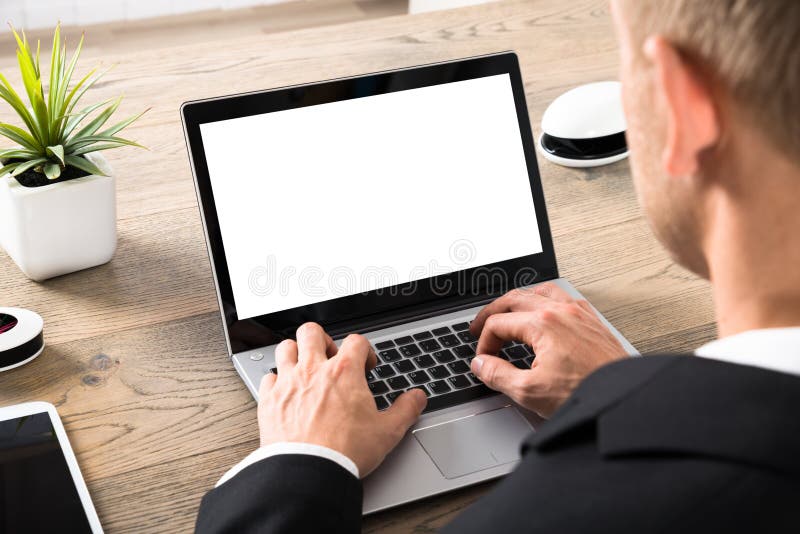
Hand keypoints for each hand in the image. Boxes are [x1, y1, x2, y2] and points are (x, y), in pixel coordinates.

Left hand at [257, 322, 427, 476]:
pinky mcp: (269, 400)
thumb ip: (405, 410)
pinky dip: (275, 381)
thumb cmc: (345, 451)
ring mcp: (288, 383)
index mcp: (344, 372)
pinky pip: (267, 377)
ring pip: (286, 347)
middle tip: (330, 356)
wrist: (308, 472)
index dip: (364, 350)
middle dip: (323, 339)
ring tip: (304, 367)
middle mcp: (313, 370)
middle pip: (312, 331)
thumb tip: (417, 398)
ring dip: (295, 353)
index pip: (356, 340)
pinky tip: (284, 391)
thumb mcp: (387, 431)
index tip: (365, 366)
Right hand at [469, 283, 626, 417]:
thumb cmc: (587, 394)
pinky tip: (545, 312)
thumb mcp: (530, 391)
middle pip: (514, 299)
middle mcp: (560, 311)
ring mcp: (578, 313)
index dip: (484, 343)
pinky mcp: (592, 321)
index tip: (484, 360)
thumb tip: (481, 365)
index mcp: (542, 324)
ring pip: (539, 291)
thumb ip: (498, 375)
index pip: (498, 324)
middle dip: (492, 313)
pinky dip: (545, 300)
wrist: (623, 399)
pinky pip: (563, 297)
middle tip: (480, 328)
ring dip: (518, 300)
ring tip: (508, 313)